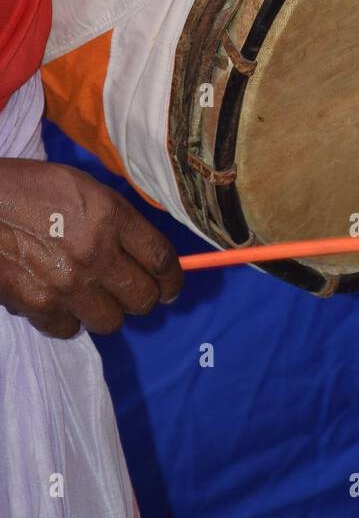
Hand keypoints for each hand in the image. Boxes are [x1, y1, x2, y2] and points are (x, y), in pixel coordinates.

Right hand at [0, 159, 182, 338]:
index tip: (171, 287)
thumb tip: (142, 253)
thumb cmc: (26, 188)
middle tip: (132, 293)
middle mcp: (95, 252)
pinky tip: (57, 300)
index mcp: (110, 215)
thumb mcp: (81, 187)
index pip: (161, 258)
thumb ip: (115, 218)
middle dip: (143, 298)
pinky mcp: (38, 305)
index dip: (173, 279)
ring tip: (90, 295)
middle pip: (143, 298)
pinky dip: (66, 320)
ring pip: (111, 321)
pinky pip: (70, 330)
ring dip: (105, 311)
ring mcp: (67, 282)